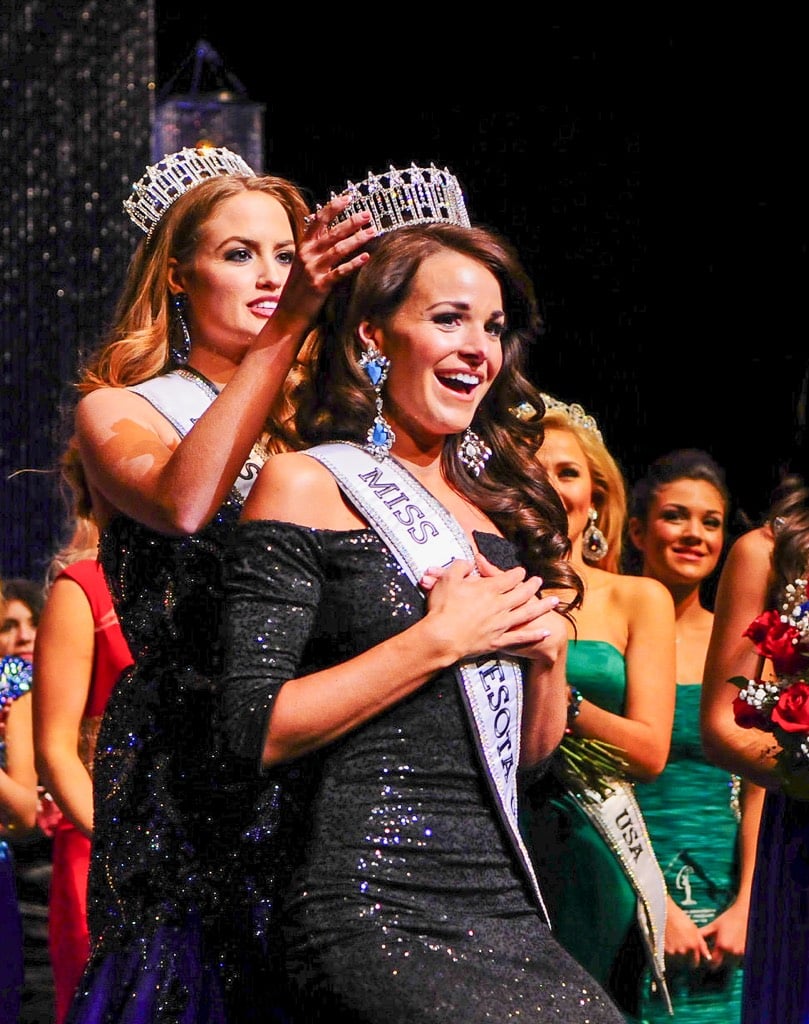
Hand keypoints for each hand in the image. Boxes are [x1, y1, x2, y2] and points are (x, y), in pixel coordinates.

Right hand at [274, 194, 374, 324]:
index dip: (334, 207)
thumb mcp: (303, 265)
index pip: (319, 220)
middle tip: (368, 214)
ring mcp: (313, 270)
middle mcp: (307, 255)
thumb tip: (332, 235)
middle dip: (351, 221)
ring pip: (338, 249)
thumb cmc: (299, 291)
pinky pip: (340, 272)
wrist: (288, 316)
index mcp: (303, 247)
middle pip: (332, 232)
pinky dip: (353, 264)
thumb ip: (316, 250)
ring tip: (372, 232)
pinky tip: (366, 257)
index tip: (348, 198)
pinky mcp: (320, 286)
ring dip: (357, 239)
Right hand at [422, 557, 553, 662]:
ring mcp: (501, 624)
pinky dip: (534, 635)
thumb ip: (460, 567)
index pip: (508, 578)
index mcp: (488, 589)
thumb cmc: (442, 607)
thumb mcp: (448, 579)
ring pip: (527, 613)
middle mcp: (499, 605)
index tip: (521, 571)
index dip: (516, 574)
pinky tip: (545, 632)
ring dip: (541, 606)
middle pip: (521, 593)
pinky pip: (520, 638)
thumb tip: (468, 563)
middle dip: (531, 586)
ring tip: (554, 601)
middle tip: (539, 581)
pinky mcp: (497, 641)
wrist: (441, 637)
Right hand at [664, 898, 711, 969]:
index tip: (693, 958)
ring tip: (677, 944)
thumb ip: (702, 945)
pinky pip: (670, 955)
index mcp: (694, 945)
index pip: (696, 961)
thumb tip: (707, 956)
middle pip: (687, 963)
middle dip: (687, 959)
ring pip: (678, 960)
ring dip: (679, 956)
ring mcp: (675, 950)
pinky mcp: (666, 949)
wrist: (666, 913)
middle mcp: (685, 950)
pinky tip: (671, 942)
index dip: (695, 960)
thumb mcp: (695, 930)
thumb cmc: (680, 918)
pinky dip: (671, 952)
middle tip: (684, 950)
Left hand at [698, 899, 746, 967]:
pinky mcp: (748, 951)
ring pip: (732, 961)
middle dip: (720, 959)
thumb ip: (703, 933)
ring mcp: (741, 952)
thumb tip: (694, 939)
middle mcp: (732, 951)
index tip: (709, 961)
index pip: (714, 962)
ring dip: (729, 958)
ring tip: (727, 946)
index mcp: (722, 945)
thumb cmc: (729, 918)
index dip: (710, 963)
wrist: (744, 913)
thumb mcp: (714, 925)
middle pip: (724, 963)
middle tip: (718, 952)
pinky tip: (735, 945)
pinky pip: (740, 957)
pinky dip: (736, 954)